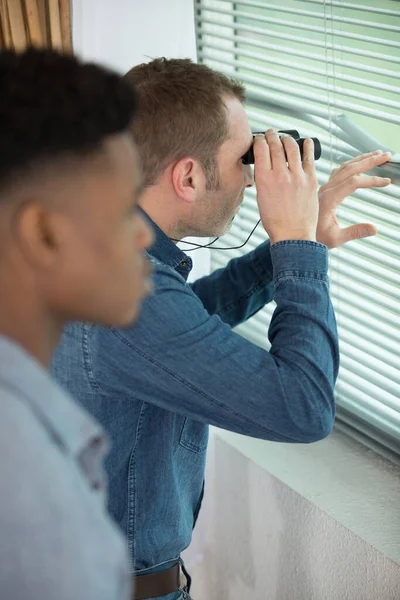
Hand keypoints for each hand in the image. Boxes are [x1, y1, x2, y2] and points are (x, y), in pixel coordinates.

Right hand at [254, 130, 317, 244]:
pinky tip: (306, 142)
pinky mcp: (310, 180)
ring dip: (287, 139)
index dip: (260, 139)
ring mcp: (297, 176)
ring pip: (292, 147)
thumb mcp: (261, 198)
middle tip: (271, 133)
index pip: (261, 149)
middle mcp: (280, 175)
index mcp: (264, 179)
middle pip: (275, 145)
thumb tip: (264, 166)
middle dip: (272, 135)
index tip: (260, 138)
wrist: (293, 235)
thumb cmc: (276, 222)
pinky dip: (307, 146)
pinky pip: (309, 158)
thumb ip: (263, 180)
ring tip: (285, 138)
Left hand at [316, 150, 391, 248]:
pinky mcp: (322, 189)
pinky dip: (350, 165)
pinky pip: (336, 172)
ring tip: (376, 155)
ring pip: (343, 168)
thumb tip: (374, 229)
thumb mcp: (335, 239)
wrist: (295, 237)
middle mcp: (325, 190)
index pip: (354, 183)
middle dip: (369, 161)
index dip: (372, 180)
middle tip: (386, 155)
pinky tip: (356, 163)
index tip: (387, 181)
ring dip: (360, 159)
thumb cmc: (313, 239)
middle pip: (350, 169)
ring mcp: (323, 188)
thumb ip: (355, 232)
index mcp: (329, 199)